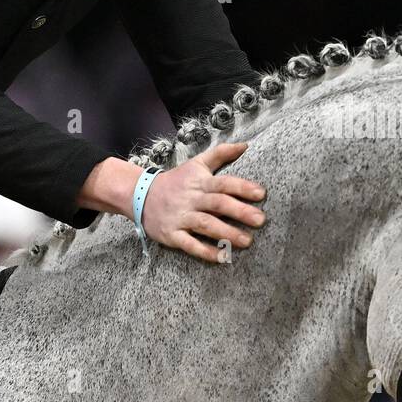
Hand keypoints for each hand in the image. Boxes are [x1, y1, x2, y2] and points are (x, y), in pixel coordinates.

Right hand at [140, 141, 265, 261]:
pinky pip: (189, 244)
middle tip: (261, 220)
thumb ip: (221, 154)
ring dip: (226, 233)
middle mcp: (191, 199)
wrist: (140, 195)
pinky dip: (205, 251)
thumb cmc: (176, 181)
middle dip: (240, 211)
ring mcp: (180, 217)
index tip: (261, 193)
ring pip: (205, 225)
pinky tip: (221, 257)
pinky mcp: (171, 234)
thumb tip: (245, 145)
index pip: (224, 183)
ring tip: (247, 241)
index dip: (242, 187)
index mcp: (200, 182)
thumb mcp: (196, 164)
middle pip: (217, 204)